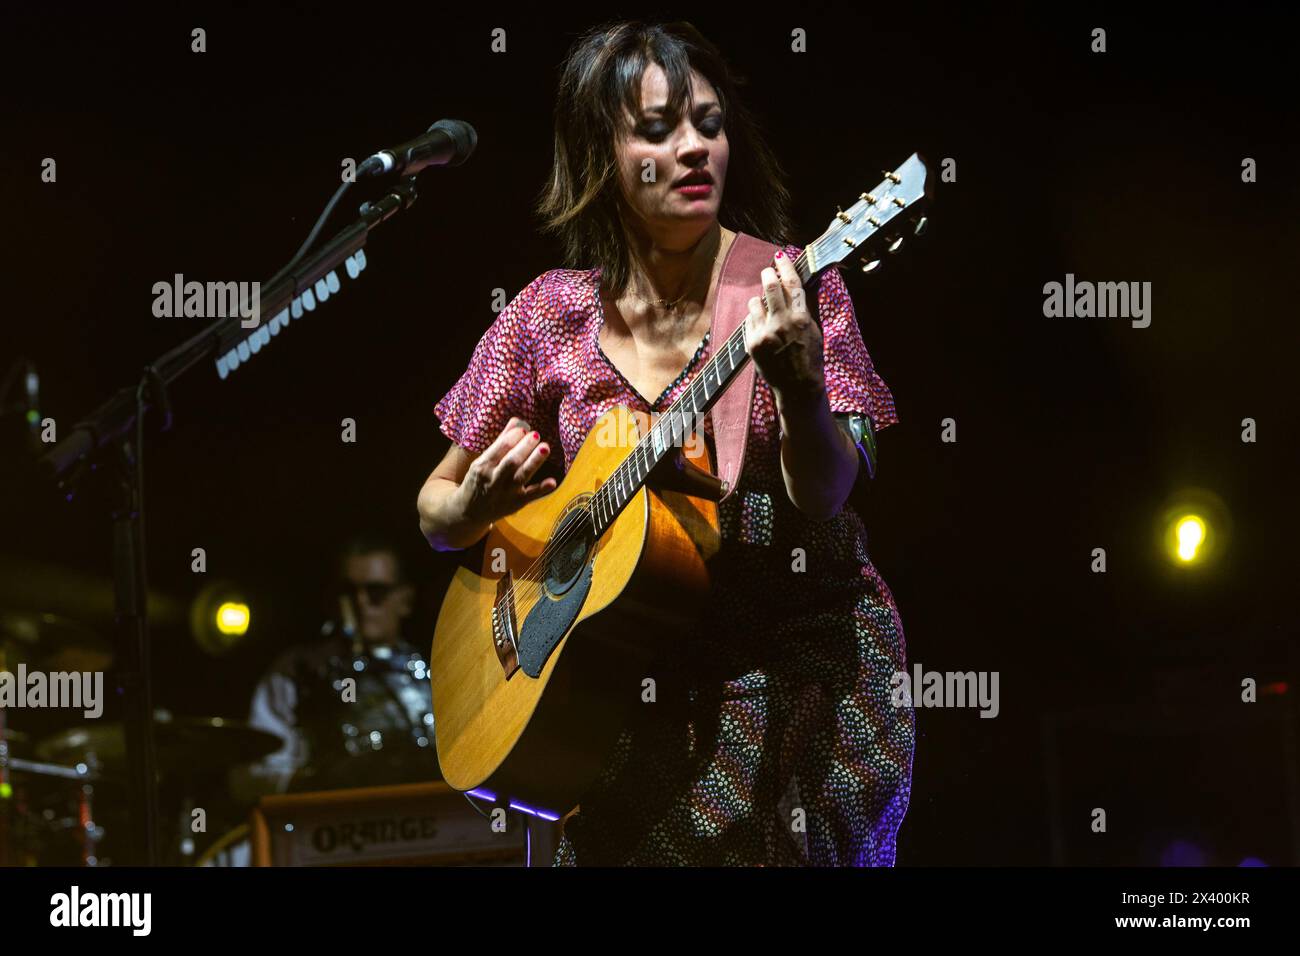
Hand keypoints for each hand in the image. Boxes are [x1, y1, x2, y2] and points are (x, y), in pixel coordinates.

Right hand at [456, 417, 556, 524]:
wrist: (470, 512)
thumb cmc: (479, 480)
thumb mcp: (483, 461)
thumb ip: (501, 441)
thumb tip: (517, 421)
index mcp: (483, 466)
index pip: (500, 448)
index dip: (513, 437)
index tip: (523, 430)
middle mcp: (494, 480)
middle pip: (511, 461)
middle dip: (524, 447)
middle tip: (536, 435)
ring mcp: (506, 493)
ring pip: (521, 476)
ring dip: (534, 461)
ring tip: (545, 448)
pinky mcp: (517, 503)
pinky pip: (530, 496)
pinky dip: (541, 489)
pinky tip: (552, 481)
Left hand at [743, 251, 825, 406]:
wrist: (798, 387)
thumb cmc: (810, 358)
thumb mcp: (815, 330)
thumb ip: (806, 306)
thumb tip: (803, 282)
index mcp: (801, 318)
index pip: (791, 283)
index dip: (785, 265)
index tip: (780, 255)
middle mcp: (781, 324)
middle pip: (769, 287)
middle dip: (767, 275)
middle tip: (767, 272)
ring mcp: (764, 334)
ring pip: (755, 302)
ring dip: (760, 301)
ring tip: (767, 309)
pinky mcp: (752, 344)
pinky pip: (749, 320)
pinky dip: (755, 319)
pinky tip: (764, 328)